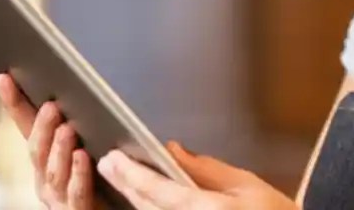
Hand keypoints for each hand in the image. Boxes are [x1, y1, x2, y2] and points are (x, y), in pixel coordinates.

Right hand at [0, 73, 94, 208]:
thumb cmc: (97, 182)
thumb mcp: (83, 149)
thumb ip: (74, 125)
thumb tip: (77, 83)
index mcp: (43, 159)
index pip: (25, 126)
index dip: (14, 103)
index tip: (5, 78)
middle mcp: (45, 178)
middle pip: (37, 152)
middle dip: (41, 128)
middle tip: (51, 106)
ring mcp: (59, 198)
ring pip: (53, 172)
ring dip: (59, 149)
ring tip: (67, 128)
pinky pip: (77, 194)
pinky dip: (78, 175)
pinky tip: (83, 156)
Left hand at [97, 142, 295, 209]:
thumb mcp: (246, 185)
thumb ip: (205, 168)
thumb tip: (173, 150)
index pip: (158, 190)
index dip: (132, 174)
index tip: (113, 158)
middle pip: (148, 207)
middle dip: (125, 185)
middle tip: (108, 164)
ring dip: (134, 199)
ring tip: (119, 179)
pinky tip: (142, 199)